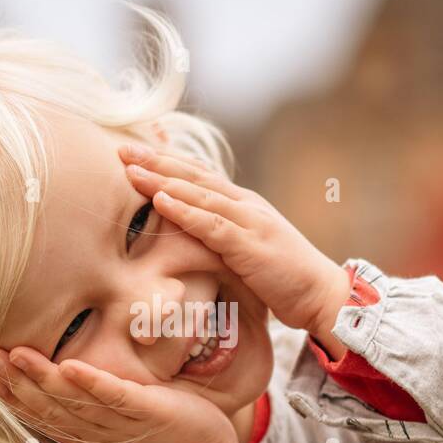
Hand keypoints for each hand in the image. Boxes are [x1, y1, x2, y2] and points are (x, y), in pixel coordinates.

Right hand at [0, 346, 241, 442]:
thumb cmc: (164, 431)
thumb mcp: (119, 418)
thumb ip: (91, 402)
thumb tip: (62, 375)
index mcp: (88, 439)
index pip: (43, 415)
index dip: (14, 394)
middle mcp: (99, 435)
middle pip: (51, 407)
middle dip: (18, 382)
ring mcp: (123, 425)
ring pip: (75, 401)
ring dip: (44, 378)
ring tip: (18, 355)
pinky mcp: (149, 412)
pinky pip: (117, 397)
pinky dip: (94, 382)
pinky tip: (73, 365)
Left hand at [120, 144, 351, 355]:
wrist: (322, 294)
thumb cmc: (284, 279)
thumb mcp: (247, 252)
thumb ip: (222, 240)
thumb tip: (192, 241)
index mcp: (242, 204)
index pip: (199, 175)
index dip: (167, 162)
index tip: (136, 152)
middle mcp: (244, 204)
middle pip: (193, 175)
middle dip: (156, 161)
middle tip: (120, 148)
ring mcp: (249, 221)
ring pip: (198, 193)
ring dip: (162, 179)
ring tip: (130, 168)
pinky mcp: (250, 245)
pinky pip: (211, 224)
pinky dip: (184, 210)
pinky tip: (160, 200)